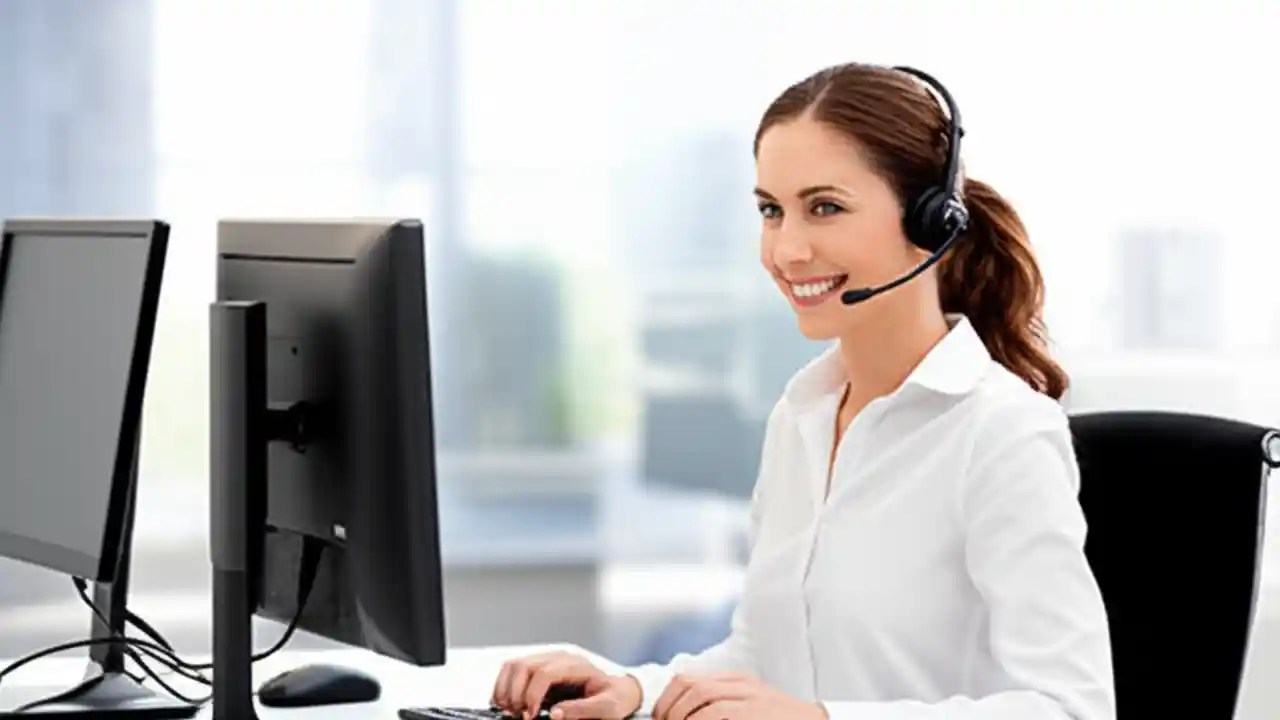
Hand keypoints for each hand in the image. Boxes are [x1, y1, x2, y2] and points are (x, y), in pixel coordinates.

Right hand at [491, 651, 642, 719]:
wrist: (619, 690)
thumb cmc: (614, 697)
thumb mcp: (607, 707)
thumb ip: (583, 710)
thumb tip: (555, 714)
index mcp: (575, 665)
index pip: (544, 673)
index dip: (532, 695)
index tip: (530, 716)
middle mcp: (558, 658)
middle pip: (523, 666)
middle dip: (515, 694)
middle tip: (518, 715)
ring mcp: (546, 660)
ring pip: (513, 665)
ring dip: (505, 689)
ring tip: (511, 711)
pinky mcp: (539, 669)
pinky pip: (513, 671)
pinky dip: (505, 687)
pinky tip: (510, 705)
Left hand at [652, 671, 827, 719]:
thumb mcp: (750, 706)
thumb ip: (721, 705)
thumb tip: (684, 717)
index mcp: (737, 681)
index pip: (688, 679)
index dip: (666, 699)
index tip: (660, 718)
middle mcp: (742, 684)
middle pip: (689, 685)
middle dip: (669, 710)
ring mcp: (750, 698)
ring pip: (701, 698)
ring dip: (681, 717)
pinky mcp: (755, 712)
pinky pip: (717, 713)